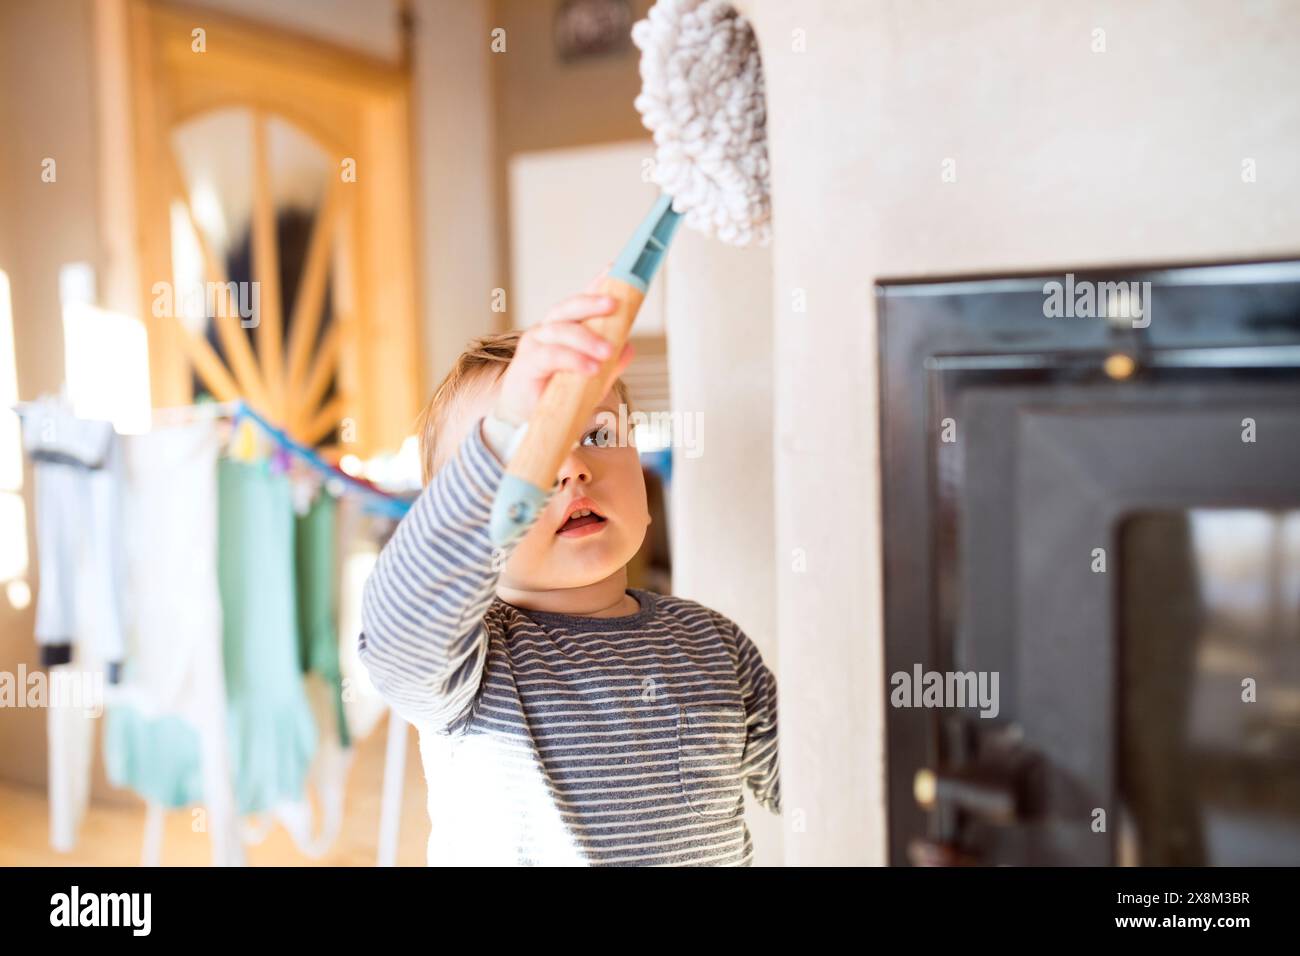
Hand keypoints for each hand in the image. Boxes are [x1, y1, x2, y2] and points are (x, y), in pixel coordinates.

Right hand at [493, 265, 635, 425]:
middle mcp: (548, 329)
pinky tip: (591, 368)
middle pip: (567, 307)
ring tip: (608, 351)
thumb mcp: (590, 378)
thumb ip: (609, 363)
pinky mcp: (526, 363)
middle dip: (591, 302)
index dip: (596, 284)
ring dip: (586, 338)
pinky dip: (573, 359)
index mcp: (564, 328)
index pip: (580, 302)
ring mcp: (535, 344)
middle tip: (614, 305)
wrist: (524, 418)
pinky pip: (551, 355)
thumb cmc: (556, 393)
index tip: (615, 268)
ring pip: (560, 330)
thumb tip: (629, 347)